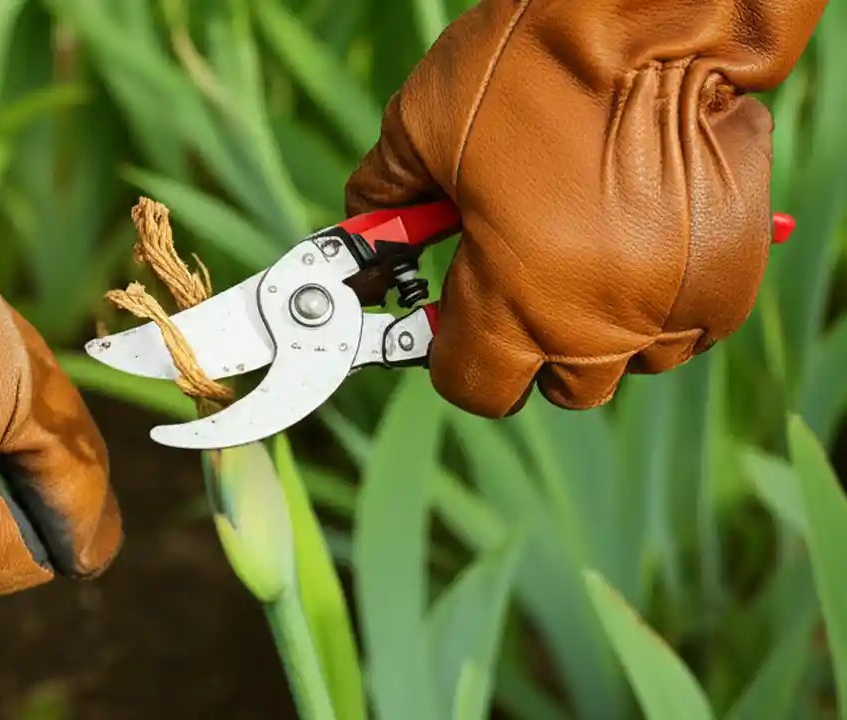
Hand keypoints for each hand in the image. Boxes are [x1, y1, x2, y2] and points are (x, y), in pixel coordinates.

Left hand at [346, 0, 825, 417]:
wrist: (654, 12)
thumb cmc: (531, 66)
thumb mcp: (422, 127)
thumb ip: (382, 197)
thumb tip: (366, 225)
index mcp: (516, 306)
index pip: (476, 387)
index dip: (450, 353)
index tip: (450, 315)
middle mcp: (602, 325)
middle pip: (561, 388)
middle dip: (531, 346)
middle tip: (517, 281)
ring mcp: (675, 305)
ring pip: (634, 361)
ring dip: (604, 327)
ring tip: (583, 251)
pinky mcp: (732, 273)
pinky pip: (693, 325)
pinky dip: (664, 299)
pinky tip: (638, 239)